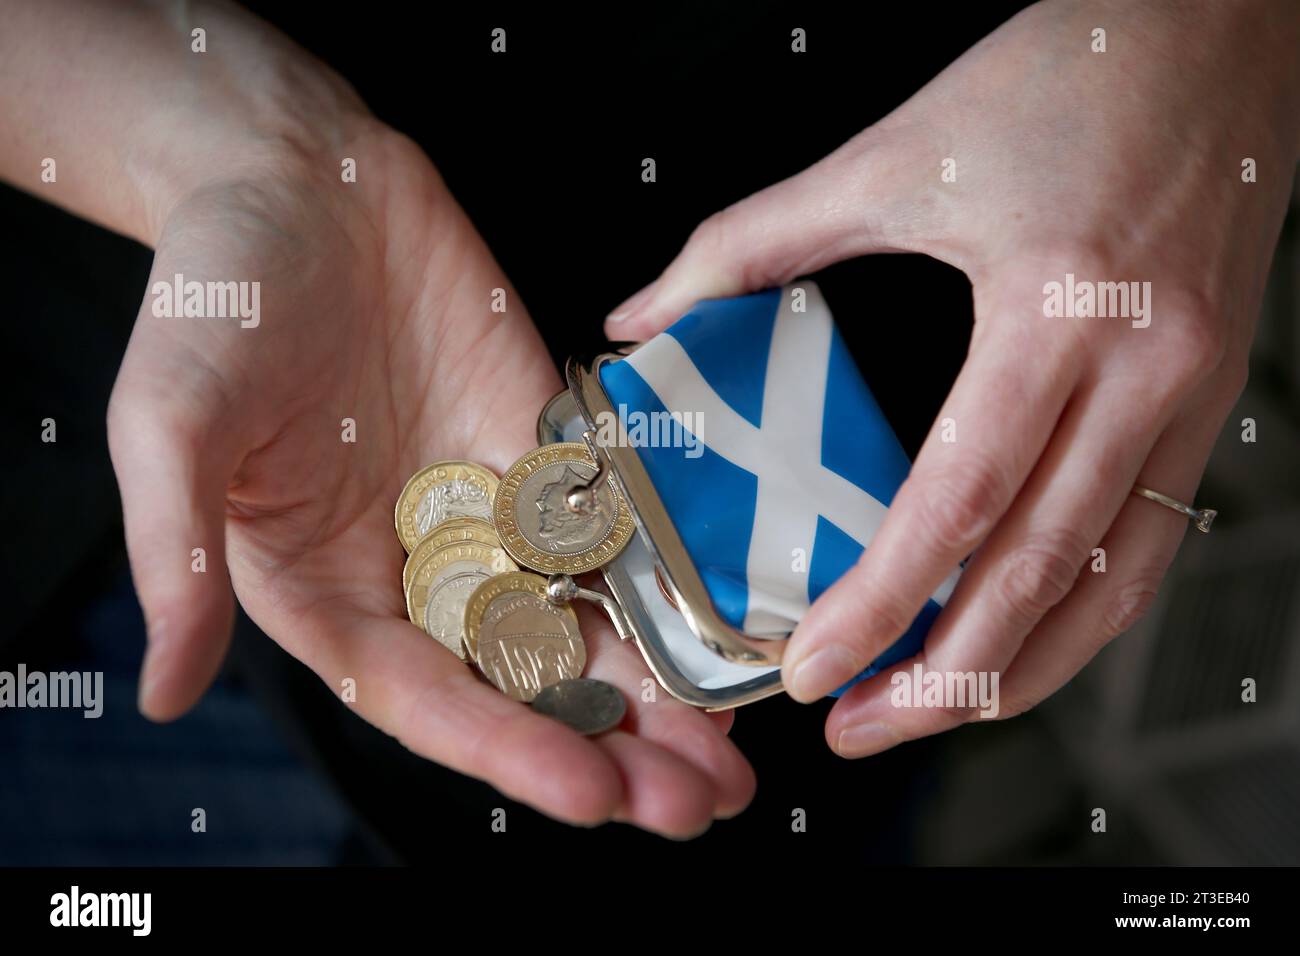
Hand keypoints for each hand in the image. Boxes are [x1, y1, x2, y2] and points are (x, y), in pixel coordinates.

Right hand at [106, 116, 753, 834]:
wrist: (302, 181)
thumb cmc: (217, 296)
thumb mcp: (172, 418)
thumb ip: (173, 552)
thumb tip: (159, 692)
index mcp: (330, 590)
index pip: (425, 697)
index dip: (507, 750)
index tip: (593, 794)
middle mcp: (420, 569)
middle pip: (524, 683)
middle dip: (610, 748)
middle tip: (696, 803)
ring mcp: (494, 513)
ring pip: (586, 622)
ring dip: (658, 689)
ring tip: (730, 752)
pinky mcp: (547, 452)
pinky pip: (616, 527)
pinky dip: (669, 581)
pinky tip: (726, 623)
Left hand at [604, 0, 1299, 755]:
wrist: (1217, 32)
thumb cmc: (1063, 77)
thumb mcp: (895, 155)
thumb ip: (754, 239)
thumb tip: (647, 311)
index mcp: (1056, 309)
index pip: (958, 499)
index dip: (882, 603)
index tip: (812, 669)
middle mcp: (1144, 369)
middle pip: (1041, 573)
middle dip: (943, 679)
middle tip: (855, 730)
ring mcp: (1193, 394)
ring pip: (1111, 584)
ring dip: (1018, 671)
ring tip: (928, 714)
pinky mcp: (1208, 399)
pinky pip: (1148, 541)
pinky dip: (1080, 612)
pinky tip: (1017, 642)